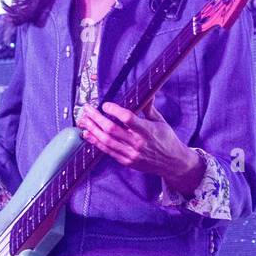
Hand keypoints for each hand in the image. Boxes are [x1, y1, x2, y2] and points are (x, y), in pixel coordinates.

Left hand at [77, 96, 203, 194]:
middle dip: (96, 118)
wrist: (172, 163)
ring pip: (106, 141)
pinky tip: (88, 135)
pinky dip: (96, 142)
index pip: (128, 118)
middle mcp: (138, 143)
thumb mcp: (161, 122)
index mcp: (147, 131)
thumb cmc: (167, 139)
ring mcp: (131, 154)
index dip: (114, 110)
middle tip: (87, 109)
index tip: (106, 104)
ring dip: (92, 129)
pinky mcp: (126, 161)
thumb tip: (147, 92)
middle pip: (111, 129)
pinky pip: (108, 151)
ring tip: (83, 120)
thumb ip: (149, 108)